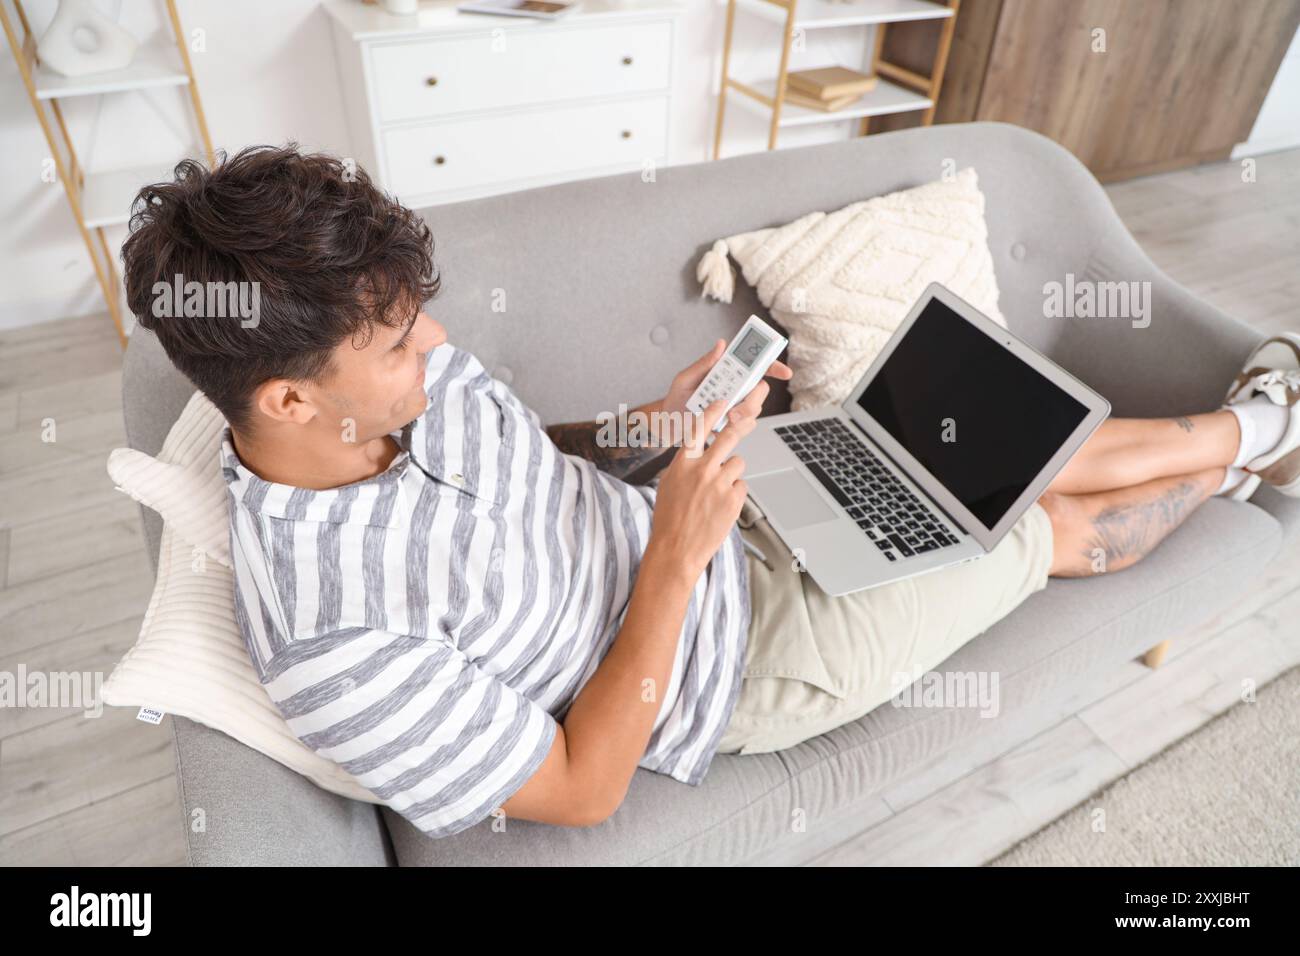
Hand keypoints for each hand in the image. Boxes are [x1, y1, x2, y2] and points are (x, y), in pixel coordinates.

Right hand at [645, 398, 755, 581]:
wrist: (676, 549)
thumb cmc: (670, 519)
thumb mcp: (669, 484)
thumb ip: (686, 465)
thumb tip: (701, 454)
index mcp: (682, 463)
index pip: (699, 428)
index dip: (712, 412)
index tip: (722, 402)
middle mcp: (702, 469)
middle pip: (729, 437)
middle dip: (740, 427)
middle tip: (748, 420)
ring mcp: (719, 484)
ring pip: (738, 463)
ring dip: (732, 473)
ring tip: (718, 491)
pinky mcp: (733, 499)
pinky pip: (742, 485)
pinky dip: (735, 493)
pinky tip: (721, 506)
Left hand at [659, 338, 792, 438]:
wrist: (669, 423)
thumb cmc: (677, 397)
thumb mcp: (685, 378)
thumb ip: (703, 363)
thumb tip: (721, 345)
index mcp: (728, 373)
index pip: (757, 366)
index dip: (774, 367)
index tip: (785, 372)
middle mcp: (737, 389)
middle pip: (761, 390)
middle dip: (753, 399)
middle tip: (735, 409)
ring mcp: (737, 407)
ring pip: (755, 410)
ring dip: (743, 416)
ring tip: (725, 419)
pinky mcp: (733, 425)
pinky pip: (745, 427)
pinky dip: (735, 429)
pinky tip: (720, 429)